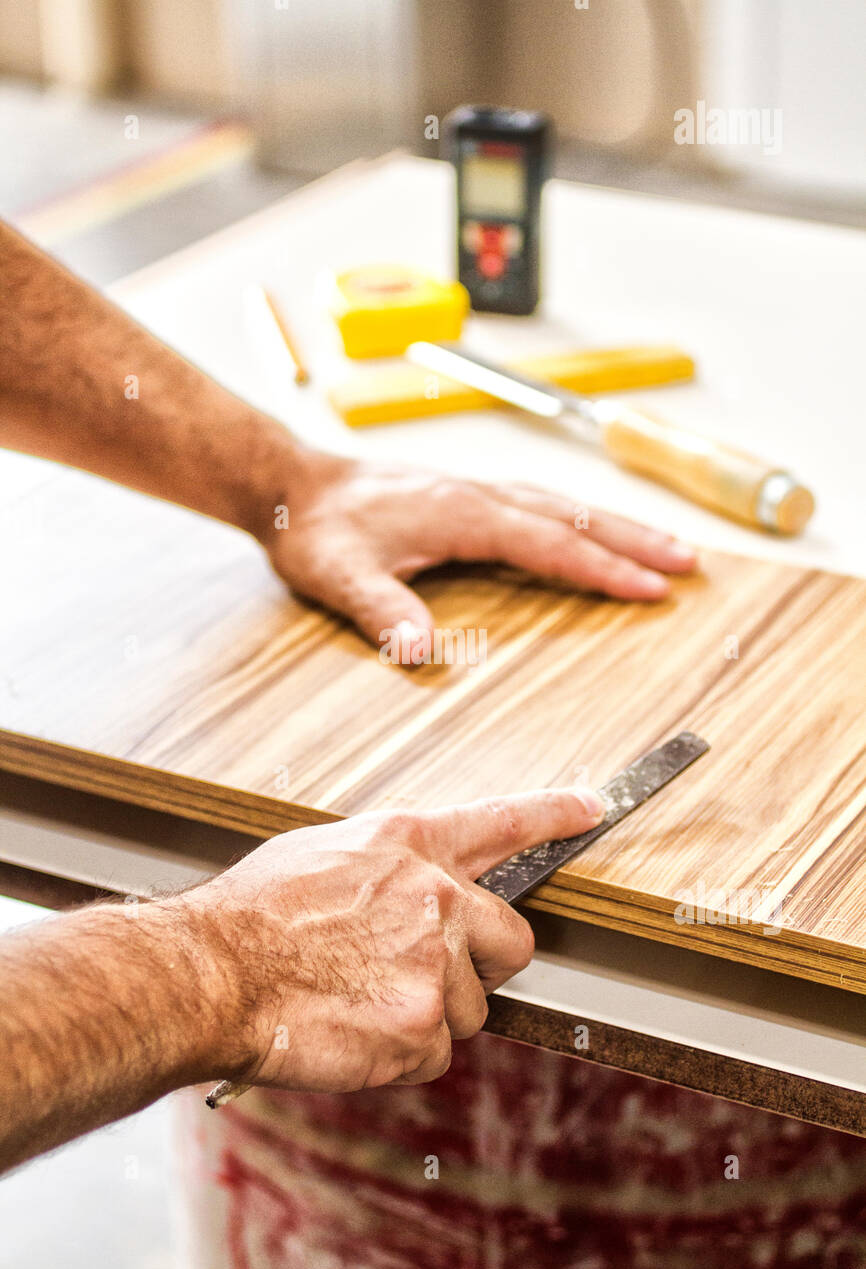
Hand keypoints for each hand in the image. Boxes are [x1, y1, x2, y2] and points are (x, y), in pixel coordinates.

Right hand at [188, 786, 604, 1091]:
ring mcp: (435, 963)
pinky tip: (352, 1033)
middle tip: (422, 977)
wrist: (212, 975)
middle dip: (481, 967)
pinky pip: (434, 1057)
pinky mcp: (424, 1027)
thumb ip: (384, 872)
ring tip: (357, 1003)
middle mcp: (436, 896)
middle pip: (512, 942)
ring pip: (469, 1010)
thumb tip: (402, 893)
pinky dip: (398, 1057)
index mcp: (408, 845)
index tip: (592, 806)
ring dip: (426, 1018)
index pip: (501, 822)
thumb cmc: (251, 917)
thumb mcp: (321, 856)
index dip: (554, 813)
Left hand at [263, 445, 696, 659]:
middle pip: (575, 516)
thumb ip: (381, 610)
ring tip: (664, 545)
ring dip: (615, 525)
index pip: (550, 543)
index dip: (603, 568)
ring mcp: (475, 489)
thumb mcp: (339, 576)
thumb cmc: (316, 531)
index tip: (651, 589)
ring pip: (562, 505)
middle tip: (689, 563)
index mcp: (463, 513)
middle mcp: (480, 495)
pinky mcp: (465, 493)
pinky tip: (591, 529)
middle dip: (634, 540)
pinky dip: (580, 517)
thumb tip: (418, 652)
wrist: (291, 484)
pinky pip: (540, 503)